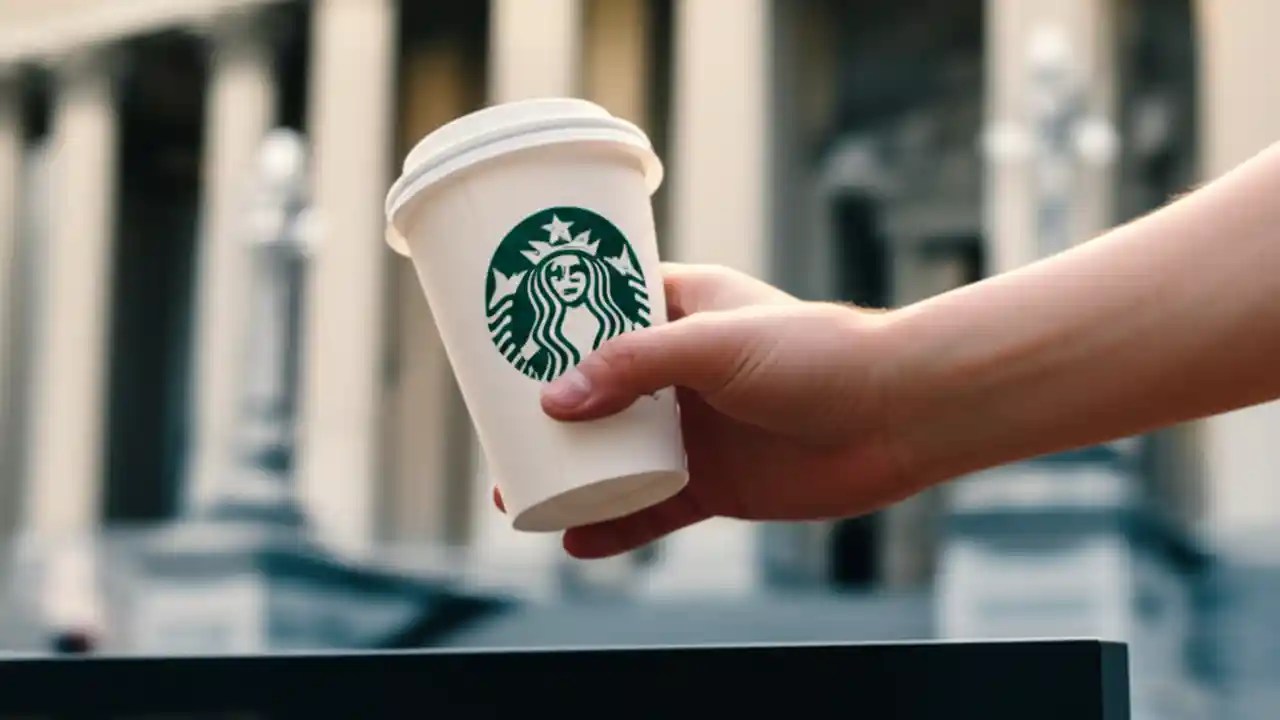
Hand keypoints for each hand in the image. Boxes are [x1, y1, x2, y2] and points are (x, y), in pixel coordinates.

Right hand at [494, 262, 922, 558]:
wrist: (895, 417)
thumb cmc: (819, 354)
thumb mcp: (716, 342)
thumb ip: (634, 365)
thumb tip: (555, 401)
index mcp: (684, 312)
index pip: (603, 308)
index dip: (554, 322)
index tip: (501, 337)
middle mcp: (682, 372)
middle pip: (596, 391)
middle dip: (546, 414)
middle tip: (496, 431)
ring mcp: (696, 430)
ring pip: (615, 455)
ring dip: (568, 476)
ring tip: (517, 496)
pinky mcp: (715, 484)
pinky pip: (651, 509)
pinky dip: (614, 526)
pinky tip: (576, 541)